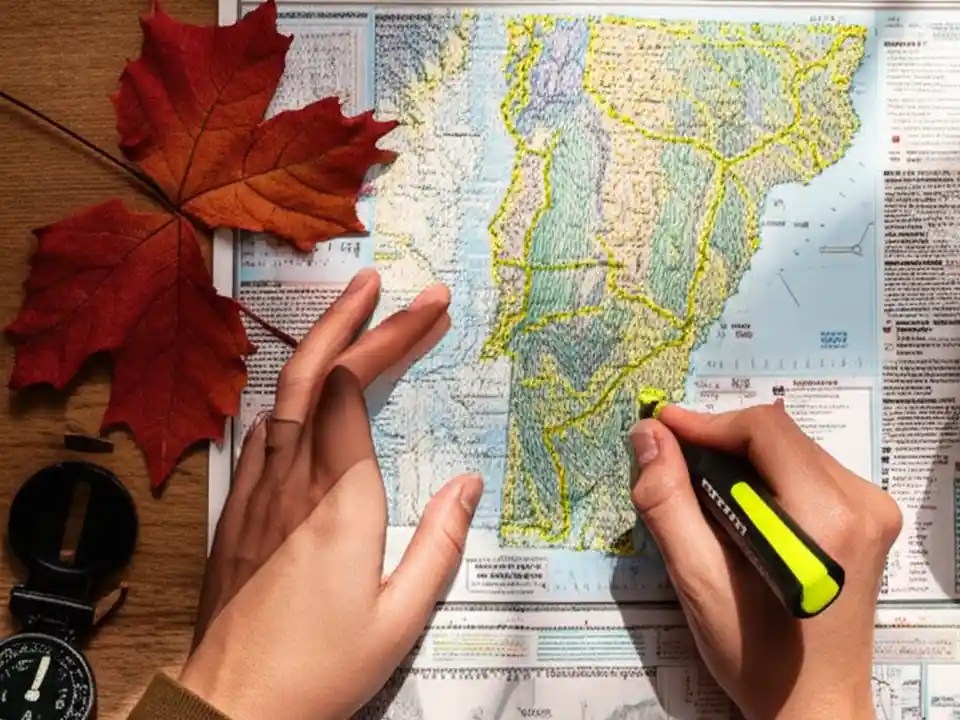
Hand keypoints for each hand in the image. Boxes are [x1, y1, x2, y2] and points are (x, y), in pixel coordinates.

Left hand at [180, 270, 483, 719]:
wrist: (229, 706)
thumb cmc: (319, 671)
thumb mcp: (400, 619)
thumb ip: (438, 545)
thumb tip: (466, 486)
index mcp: (337, 499)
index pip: (350, 387)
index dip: (389, 336)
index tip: (429, 307)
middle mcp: (289, 482)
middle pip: (308, 373)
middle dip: (347, 318)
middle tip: (378, 281)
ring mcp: (254, 494)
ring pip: (277, 396)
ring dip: (315, 350)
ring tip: (348, 322)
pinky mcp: (236, 515)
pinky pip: (259, 433)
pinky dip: (286, 396)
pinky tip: (300, 400)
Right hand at [629, 402, 901, 719]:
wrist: (815, 705)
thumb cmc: (756, 655)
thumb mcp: (699, 581)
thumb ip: (669, 502)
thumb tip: (649, 436)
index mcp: (828, 517)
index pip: (765, 430)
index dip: (707, 423)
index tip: (660, 429)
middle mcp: (863, 503)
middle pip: (782, 437)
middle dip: (722, 443)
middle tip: (673, 464)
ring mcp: (875, 511)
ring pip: (796, 451)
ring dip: (746, 461)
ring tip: (704, 494)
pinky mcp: (874, 521)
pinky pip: (813, 473)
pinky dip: (771, 479)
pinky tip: (744, 512)